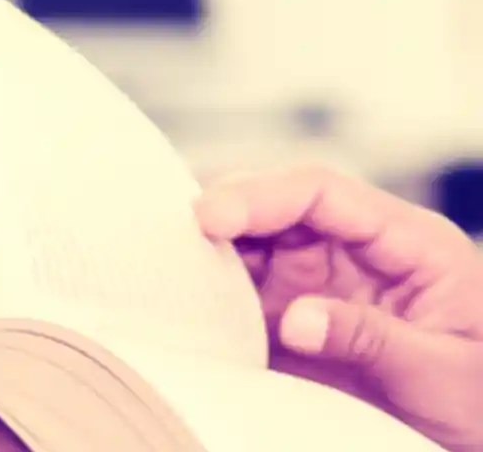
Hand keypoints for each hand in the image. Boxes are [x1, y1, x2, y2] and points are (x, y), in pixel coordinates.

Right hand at [195, 167, 482, 450]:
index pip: (322, 192)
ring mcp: (320, 284)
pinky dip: (209, 296)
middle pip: (274, 208)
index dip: (262, 195)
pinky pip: (241, 294)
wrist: (480, 439)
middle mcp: (354, 250)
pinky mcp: (292, 319)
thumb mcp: (443, 373)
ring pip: (249, 246)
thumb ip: (373, 340)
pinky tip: (183, 305)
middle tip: (170, 241)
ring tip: (167, 272)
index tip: (212, 217)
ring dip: (209, 254)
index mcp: (406, 241)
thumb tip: (296, 319)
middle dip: (222, 215)